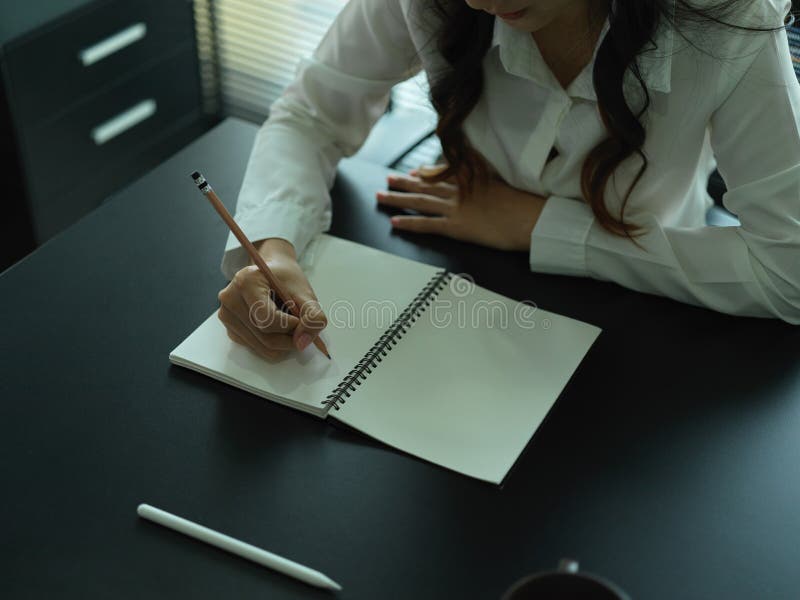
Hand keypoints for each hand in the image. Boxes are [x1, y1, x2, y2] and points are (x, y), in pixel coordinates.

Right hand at [217, 238, 327, 360]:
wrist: (272, 273)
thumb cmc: (287, 281)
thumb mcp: (306, 293)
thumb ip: (313, 317)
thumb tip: (302, 343)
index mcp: (246, 282)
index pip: (267, 319)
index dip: (291, 325)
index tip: (300, 318)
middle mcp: (230, 299)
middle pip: (265, 337)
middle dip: (289, 337)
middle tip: (300, 326)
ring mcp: (226, 315)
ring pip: (261, 347)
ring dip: (282, 342)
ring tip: (288, 323)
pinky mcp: (230, 329)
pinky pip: (256, 348)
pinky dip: (272, 344)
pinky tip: (275, 327)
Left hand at [377, 164, 547, 250]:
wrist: (531, 218)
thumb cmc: (525, 204)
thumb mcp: (508, 183)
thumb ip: (492, 179)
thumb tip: (488, 181)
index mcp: (472, 179)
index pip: (444, 173)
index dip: (426, 172)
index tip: (414, 171)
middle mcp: (460, 191)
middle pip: (426, 185)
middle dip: (404, 182)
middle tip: (388, 180)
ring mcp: (456, 208)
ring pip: (420, 201)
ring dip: (398, 199)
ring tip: (381, 197)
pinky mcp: (456, 226)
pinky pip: (427, 224)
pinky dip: (409, 223)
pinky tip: (395, 222)